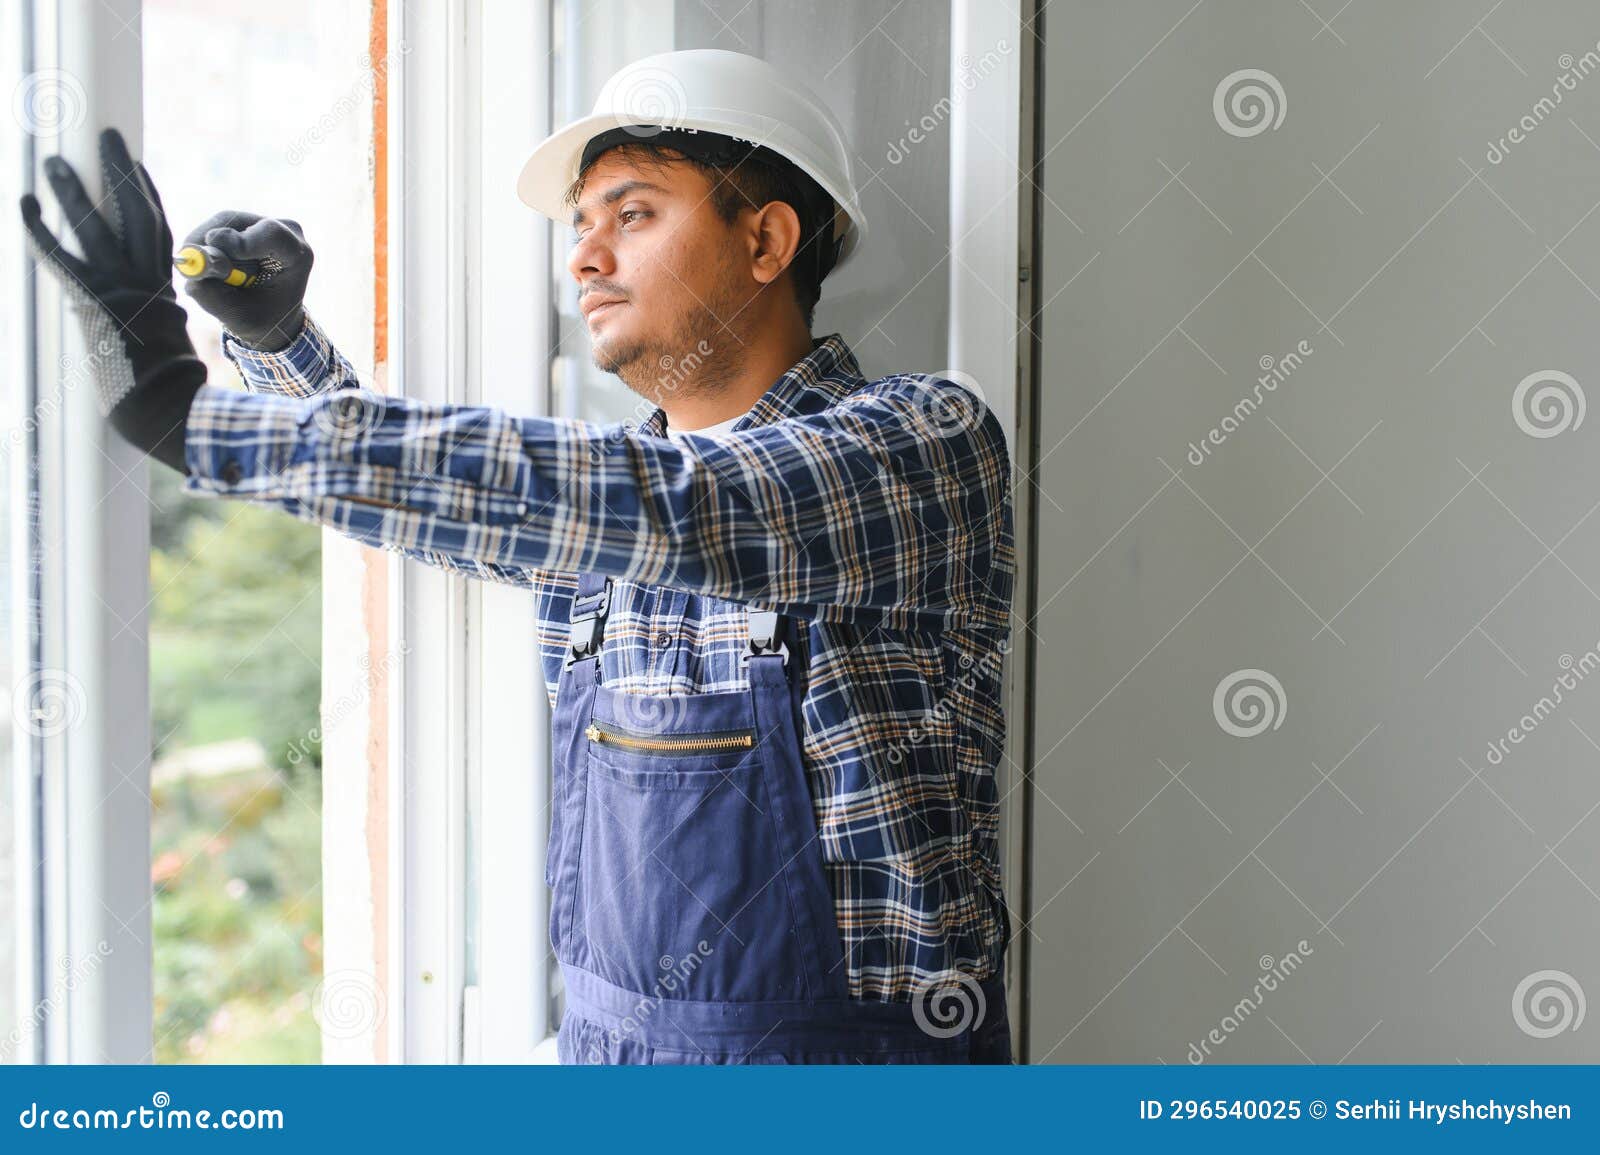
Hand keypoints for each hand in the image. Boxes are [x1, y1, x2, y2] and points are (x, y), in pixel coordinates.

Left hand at [18, 127, 203, 474]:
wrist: (160, 402)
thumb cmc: (165, 383)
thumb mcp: (167, 340)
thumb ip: (153, 315)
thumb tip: (139, 311)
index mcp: (164, 285)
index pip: (157, 227)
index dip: (144, 192)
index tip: (133, 164)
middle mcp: (143, 278)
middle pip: (133, 212)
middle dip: (119, 172)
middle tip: (105, 137)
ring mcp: (118, 286)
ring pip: (94, 226)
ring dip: (72, 190)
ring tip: (52, 160)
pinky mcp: (91, 298)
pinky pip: (60, 256)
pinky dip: (40, 229)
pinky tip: (24, 204)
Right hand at [181, 210, 312, 351]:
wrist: (270, 314)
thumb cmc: (262, 318)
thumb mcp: (240, 318)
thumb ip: (215, 299)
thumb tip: (190, 276)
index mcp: (297, 255)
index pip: (272, 234)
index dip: (241, 241)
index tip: (214, 253)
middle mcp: (285, 231)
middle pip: (238, 221)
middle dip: (209, 242)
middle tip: (188, 260)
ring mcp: (265, 222)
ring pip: (222, 221)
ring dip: (203, 244)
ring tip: (201, 272)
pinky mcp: (247, 222)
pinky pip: (217, 224)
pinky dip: (204, 243)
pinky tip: (207, 265)